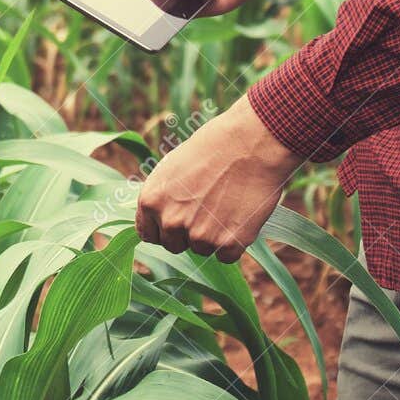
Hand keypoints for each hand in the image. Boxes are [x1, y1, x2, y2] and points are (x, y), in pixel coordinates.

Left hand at [137, 96, 300, 262]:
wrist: (251, 143)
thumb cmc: (212, 148)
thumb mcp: (171, 167)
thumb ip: (160, 197)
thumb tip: (156, 219)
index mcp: (150, 201)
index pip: (148, 234)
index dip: (164, 228)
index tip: (179, 220)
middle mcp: (170, 222)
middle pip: (174, 246)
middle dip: (188, 233)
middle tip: (208, 208)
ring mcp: (199, 235)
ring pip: (202, 250)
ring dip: (213, 235)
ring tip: (227, 204)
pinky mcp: (228, 243)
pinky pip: (226, 256)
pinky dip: (235, 241)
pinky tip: (240, 215)